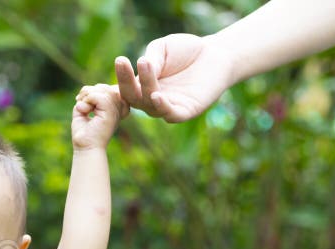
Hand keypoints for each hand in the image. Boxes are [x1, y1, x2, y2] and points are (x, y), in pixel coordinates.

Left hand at [72, 84, 127, 149]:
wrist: (85, 147)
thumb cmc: (84, 132)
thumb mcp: (84, 110)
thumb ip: (88, 97)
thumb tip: (88, 90)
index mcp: (115, 107)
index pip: (107, 88)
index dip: (93, 90)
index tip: (82, 100)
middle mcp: (118, 108)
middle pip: (104, 87)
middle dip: (88, 92)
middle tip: (79, 102)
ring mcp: (116, 110)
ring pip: (103, 89)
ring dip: (87, 96)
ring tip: (82, 108)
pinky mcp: (111, 113)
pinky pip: (100, 96)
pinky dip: (88, 99)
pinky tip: (84, 110)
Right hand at [115, 33, 234, 122]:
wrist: (215, 53)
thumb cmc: (186, 50)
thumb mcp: (163, 48)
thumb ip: (152, 58)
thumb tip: (141, 68)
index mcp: (142, 85)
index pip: (126, 86)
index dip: (121, 76)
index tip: (120, 60)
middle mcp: (151, 99)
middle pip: (133, 97)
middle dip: (126, 81)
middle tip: (122, 62)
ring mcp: (168, 107)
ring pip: (150, 104)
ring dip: (146, 86)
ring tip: (145, 66)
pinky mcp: (185, 112)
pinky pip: (170, 114)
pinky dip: (162, 107)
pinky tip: (156, 95)